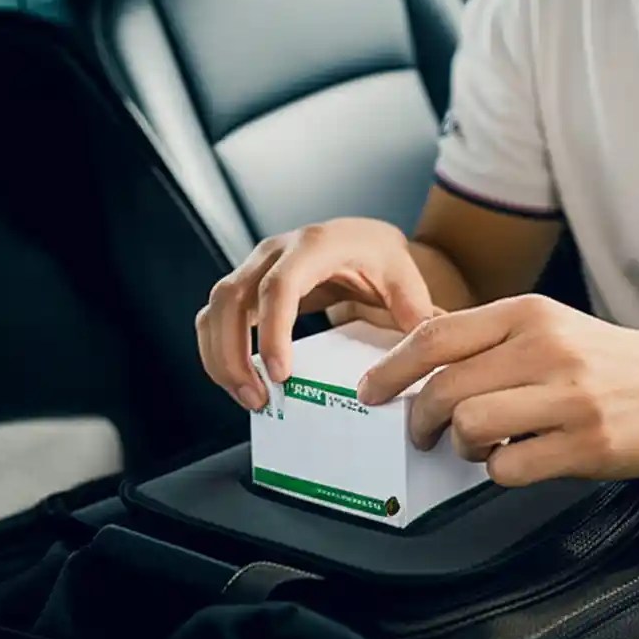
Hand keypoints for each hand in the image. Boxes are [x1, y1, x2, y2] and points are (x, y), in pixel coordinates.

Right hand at [196, 218, 434, 409]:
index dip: (272, 331)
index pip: (279, 286)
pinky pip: (215, 318)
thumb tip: (423, 352)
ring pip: (215, 309)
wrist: (361, 239)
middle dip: (233, 354)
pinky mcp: (245, 286)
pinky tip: (241, 383)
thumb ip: (414, 311)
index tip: (279, 374)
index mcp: (314, 246)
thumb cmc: (379, 256)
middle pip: (230, 298)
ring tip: (249, 399)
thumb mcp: (403, 276)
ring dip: (220, 358)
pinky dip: (218, 352)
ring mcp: (254, 267)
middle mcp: (274, 251)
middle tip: (257, 399)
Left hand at [356, 295, 638, 485]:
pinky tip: (515, 459)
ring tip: (477, 446)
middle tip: (419, 432)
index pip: (435, 336)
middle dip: (417, 418)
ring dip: (460, 445)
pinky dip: (498, 471)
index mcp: (529, 313)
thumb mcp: (552, 328)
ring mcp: (568, 396)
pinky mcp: (586, 443)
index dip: (391, 366)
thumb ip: (491, 337)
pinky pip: (508, 466)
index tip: (372, 389)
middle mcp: (546, 348)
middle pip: (443, 387)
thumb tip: (420, 345)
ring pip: (468, 425)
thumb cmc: (611, 363)